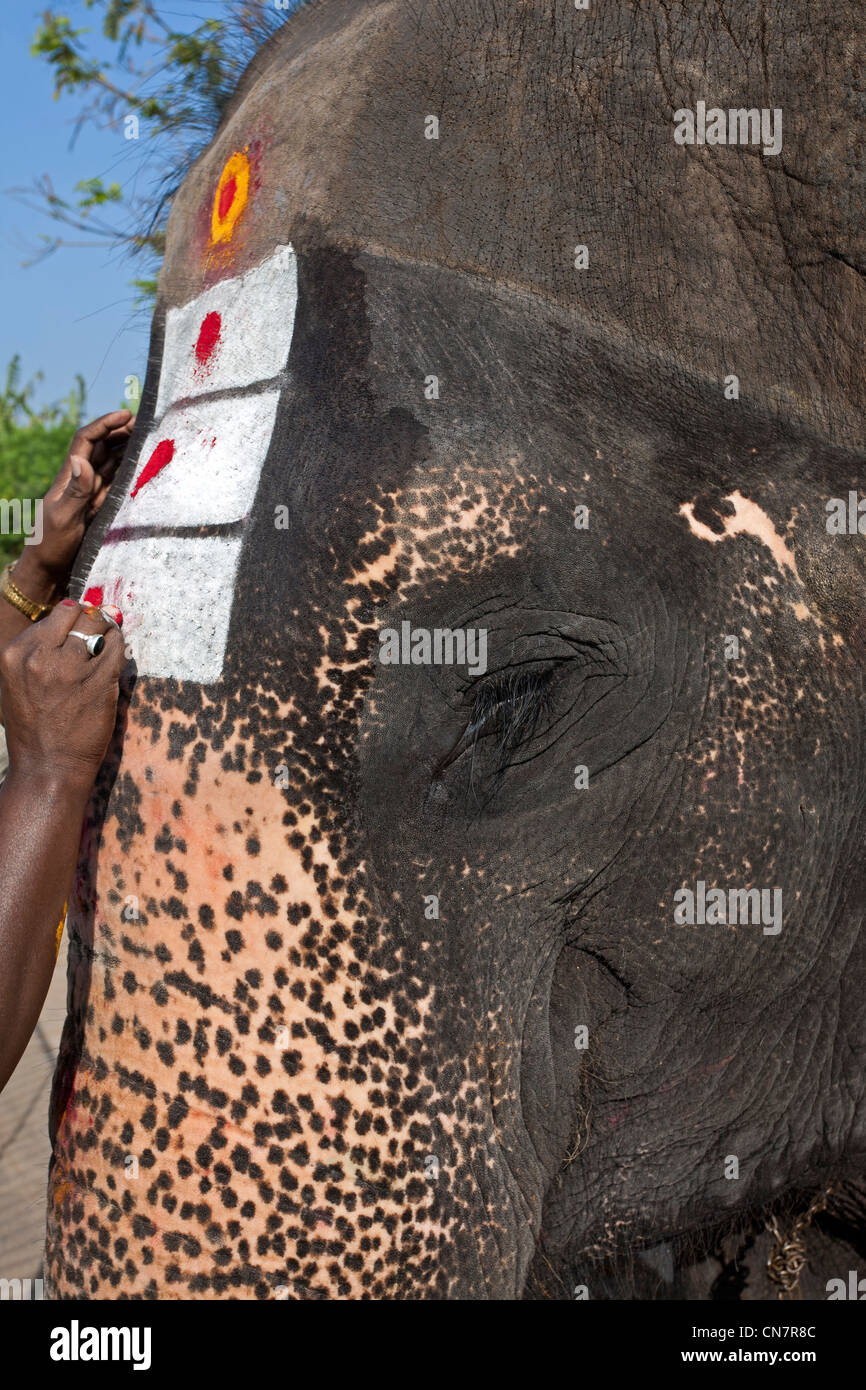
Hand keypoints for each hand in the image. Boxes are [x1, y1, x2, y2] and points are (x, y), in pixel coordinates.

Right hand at [0, 600, 127, 792]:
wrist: (46, 767)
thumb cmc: (32, 728)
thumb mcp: (16, 683)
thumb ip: (36, 653)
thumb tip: (69, 622)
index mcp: (16, 654)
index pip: (54, 616)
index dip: (73, 619)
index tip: (82, 627)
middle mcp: (41, 656)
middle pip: (77, 614)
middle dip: (92, 619)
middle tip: (101, 628)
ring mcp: (70, 669)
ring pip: (99, 626)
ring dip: (109, 631)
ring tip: (110, 640)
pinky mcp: (99, 682)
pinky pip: (117, 648)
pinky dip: (120, 647)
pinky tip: (118, 654)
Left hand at [13, 409, 133, 604]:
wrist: (47, 570)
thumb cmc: (50, 545)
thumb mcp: (63, 519)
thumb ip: (75, 491)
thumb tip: (83, 461)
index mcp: (69, 476)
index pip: (86, 439)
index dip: (105, 424)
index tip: (126, 414)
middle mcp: (80, 480)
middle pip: (100, 446)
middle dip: (119, 431)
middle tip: (144, 423)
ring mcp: (90, 493)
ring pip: (109, 461)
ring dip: (126, 447)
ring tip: (147, 438)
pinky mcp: (98, 506)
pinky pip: (115, 482)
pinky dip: (128, 470)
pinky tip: (142, 466)